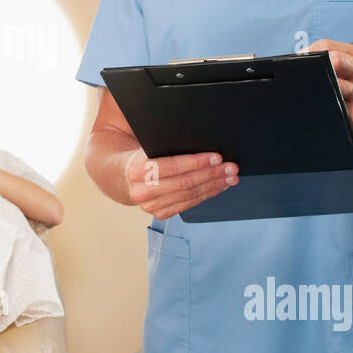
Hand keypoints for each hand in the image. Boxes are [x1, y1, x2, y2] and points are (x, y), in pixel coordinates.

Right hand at [123, 148, 239, 218]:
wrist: (121, 175)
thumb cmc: (140, 155)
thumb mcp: (146, 144)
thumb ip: (166, 143)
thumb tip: (200, 139)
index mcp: (137, 169)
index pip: (173, 166)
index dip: (197, 162)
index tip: (217, 157)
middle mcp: (142, 191)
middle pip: (185, 183)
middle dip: (212, 174)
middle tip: (231, 167)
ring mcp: (150, 206)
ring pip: (190, 195)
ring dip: (214, 186)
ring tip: (230, 177)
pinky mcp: (159, 213)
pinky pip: (188, 204)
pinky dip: (206, 195)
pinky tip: (218, 187)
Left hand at [298, 39, 352, 146]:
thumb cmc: (345, 93)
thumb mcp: (341, 73)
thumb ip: (320, 63)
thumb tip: (291, 63)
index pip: (326, 45)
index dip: (305, 53)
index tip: (294, 64)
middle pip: (334, 60)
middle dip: (311, 68)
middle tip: (297, 79)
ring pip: (334, 83)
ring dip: (313, 89)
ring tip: (304, 94)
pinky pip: (333, 106)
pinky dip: (319, 106)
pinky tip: (313, 108)